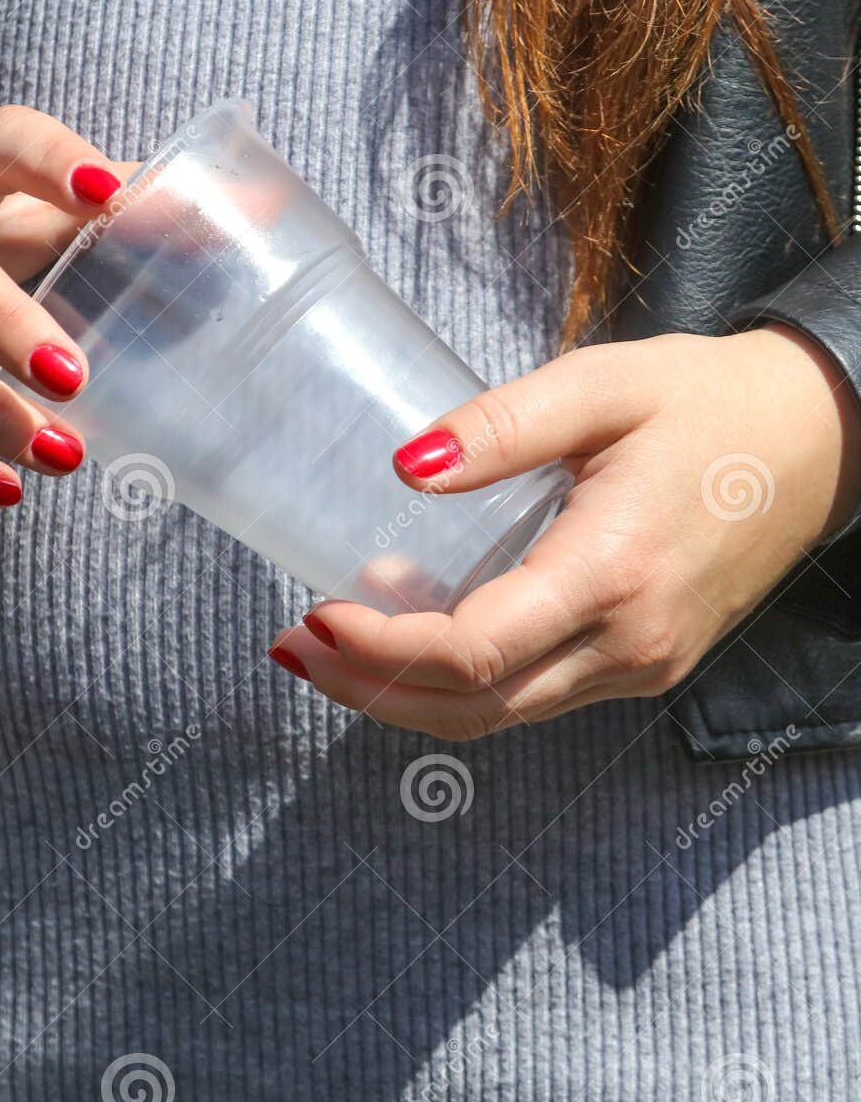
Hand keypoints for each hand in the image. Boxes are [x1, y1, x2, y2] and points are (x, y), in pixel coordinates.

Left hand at [268, 329, 860, 739]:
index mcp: (612, 572)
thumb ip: (500, 427)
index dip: (381, 647)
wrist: (815, 439)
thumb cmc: (706, 403)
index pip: (472, 652)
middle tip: (292, 649)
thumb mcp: (602, 385)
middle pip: (474, 708)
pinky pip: (536, 696)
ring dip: (408, 695)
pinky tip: (415, 635)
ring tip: (331, 650)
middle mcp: (629, 643)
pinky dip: (464, 684)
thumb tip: (405, 466)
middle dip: (370, 689)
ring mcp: (642, 665)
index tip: (314, 613)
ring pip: (502, 716)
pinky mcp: (645, 663)